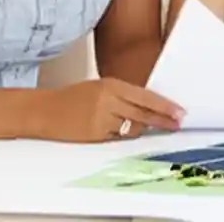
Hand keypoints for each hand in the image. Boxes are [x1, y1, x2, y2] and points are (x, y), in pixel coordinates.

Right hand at [25, 78, 184, 142]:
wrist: (45, 110)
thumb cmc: (73, 98)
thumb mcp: (100, 87)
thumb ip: (123, 95)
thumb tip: (148, 105)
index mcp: (111, 85)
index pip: (146, 96)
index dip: (165, 106)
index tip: (179, 111)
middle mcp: (108, 100)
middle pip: (143, 114)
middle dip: (163, 120)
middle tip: (177, 124)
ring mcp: (102, 119)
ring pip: (132, 128)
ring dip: (141, 128)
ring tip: (145, 126)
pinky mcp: (95, 135)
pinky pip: (118, 137)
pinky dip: (122, 135)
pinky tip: (121, 131)